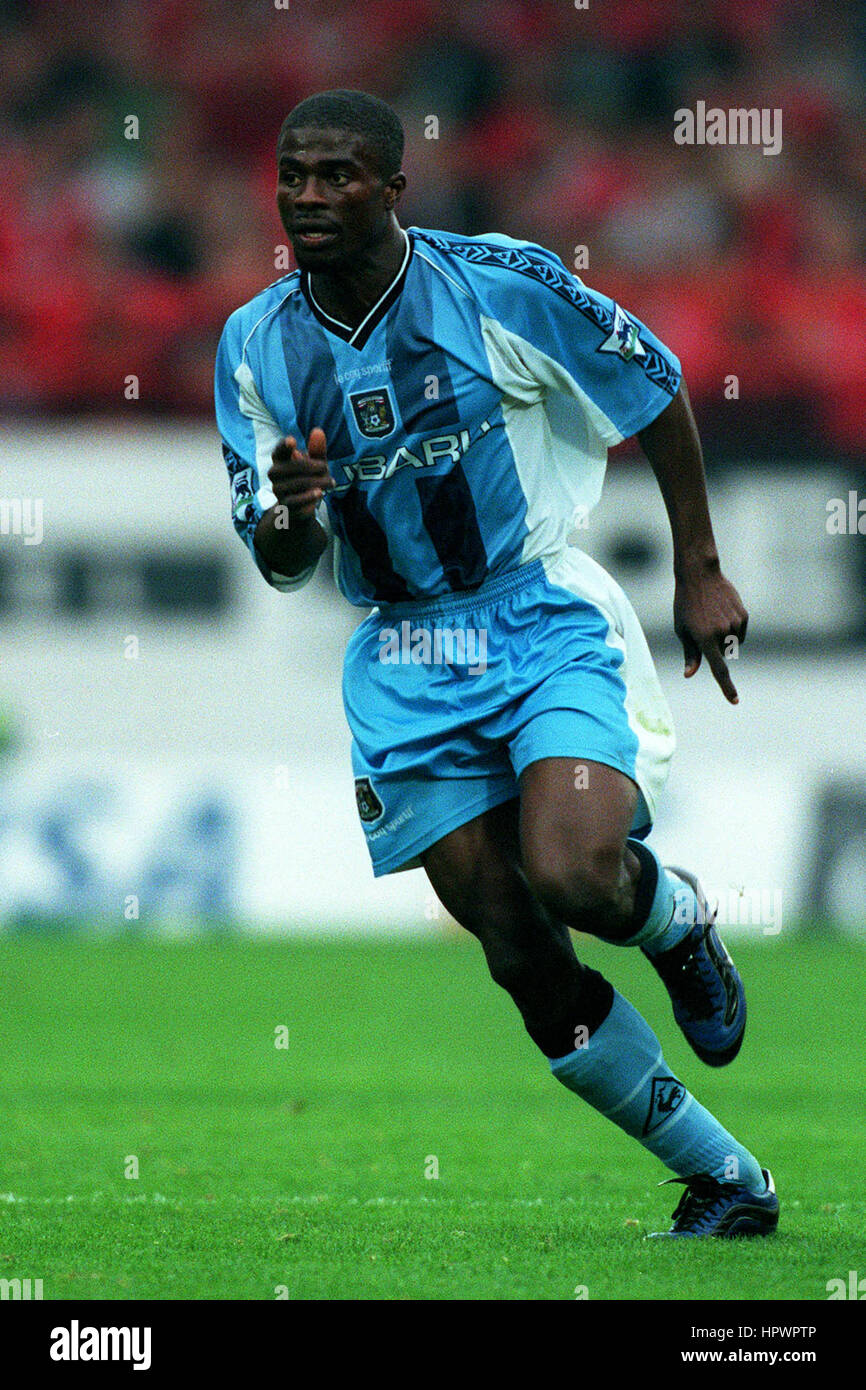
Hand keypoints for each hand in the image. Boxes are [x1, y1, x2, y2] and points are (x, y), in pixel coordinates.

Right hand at [268, 427, 334, 522]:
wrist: (300, 508)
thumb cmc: (308, 479)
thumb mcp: (316, 464)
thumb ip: (317, 449)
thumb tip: (318, 430)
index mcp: (281, 460)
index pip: (279, 451)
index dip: (284, 446)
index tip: (293, 441)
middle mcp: (275, 474)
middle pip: (290, 468)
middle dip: (311, 466)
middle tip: (327, 468)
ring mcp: (278, 490)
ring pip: (296, 484)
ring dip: (316, 482)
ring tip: (331, 483)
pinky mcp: (285, 506)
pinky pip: (294, 502)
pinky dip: (308, 497)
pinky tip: (319, 493)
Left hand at [674, 567, 747, 703]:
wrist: (700, 575)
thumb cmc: (686, 605)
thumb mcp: (682, 630)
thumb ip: (690, 654)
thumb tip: (690, 674)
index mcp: (704, 639)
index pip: (718, 669)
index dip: (726, 687)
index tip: (734, 700)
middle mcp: (722, 633)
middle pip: (723, 655)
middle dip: (714, 648)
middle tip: (702, 626)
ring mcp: (735, 624)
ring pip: (732, 644)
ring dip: (723, 637)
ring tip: (711, 616)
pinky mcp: (744, 615)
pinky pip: (740, 633)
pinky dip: (732, 628)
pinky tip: (722, 612)